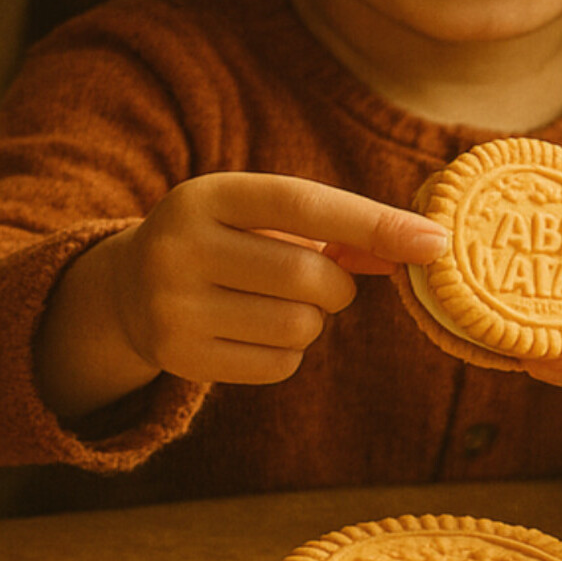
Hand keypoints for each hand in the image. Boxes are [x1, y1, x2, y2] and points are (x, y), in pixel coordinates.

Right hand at [38, 173, 445, 415]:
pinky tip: (254, 331)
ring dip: (312, 320)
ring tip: (276, 304)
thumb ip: (335, 229)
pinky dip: (287, 351)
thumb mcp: (261, 218)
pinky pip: (278, 364)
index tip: (434, 242)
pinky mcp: (177, 357)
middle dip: (337, 286)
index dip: (374, 223)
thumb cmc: (224, 242)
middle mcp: (180, 247)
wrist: (127, 288)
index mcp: (207, 195)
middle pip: (308, 276)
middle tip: (322, 282)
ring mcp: (172, 306)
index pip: (303, 204)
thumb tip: (419, 247)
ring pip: (299, 326)